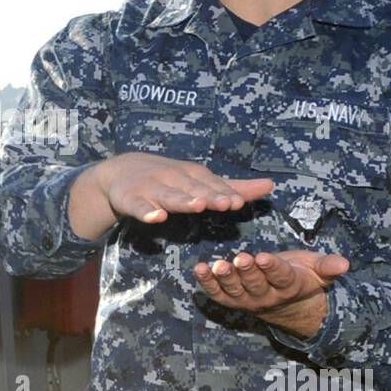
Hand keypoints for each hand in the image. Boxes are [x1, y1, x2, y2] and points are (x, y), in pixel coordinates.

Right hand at [69, 152, 272, 237]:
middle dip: (210, 195)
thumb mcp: (200, 181)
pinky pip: (139, 207)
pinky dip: (147, 211)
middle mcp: (174, 179)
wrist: (120, 172)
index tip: (237, 202)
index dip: (224, 193)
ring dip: (183, 200)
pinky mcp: (131, 199)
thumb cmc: (169, 179)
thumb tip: (271, 185)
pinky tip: (156, 218)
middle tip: (225, 203)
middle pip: (194, 189)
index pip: (212, 185)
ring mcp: (152, 188)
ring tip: (197, 206)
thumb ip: (233, 187)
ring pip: (169, 196)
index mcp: (193, 175)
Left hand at [193, 249, 349, 338]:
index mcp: (288, 285)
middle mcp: (266, 296)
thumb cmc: (301, 276)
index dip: (272, 268)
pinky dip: (207, 283)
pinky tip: (198, 269)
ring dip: (225, 278)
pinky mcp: (230, 299)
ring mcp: (246, 300)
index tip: (264, 257)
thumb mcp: (318, 270)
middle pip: (255, 284)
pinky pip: (217, 293)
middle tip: (240, 259)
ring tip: (217, 265)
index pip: (280, 277)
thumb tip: (345, 263)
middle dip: (247, 271)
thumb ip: (328, 266)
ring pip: (235, 290)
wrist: (287, 304)